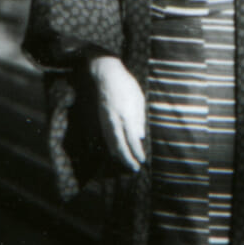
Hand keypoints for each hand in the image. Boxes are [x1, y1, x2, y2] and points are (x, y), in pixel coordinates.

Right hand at [88, 56, 145, 171]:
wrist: (106, 75)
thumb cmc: (126, 85)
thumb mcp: (138, 99)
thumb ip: (139, 118)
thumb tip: (140, 136)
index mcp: (126, 115)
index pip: (132, 139)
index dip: (136, 151)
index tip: (142, 160)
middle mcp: (115, 120)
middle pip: (119, 145)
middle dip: (127, 159)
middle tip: (134, 168)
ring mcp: (106, 120)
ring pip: (111, 143)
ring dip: (119, 155)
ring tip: (127, 163)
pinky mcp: (101, 119)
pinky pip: (106, 137)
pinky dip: (112, 147)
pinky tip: (115, 152)